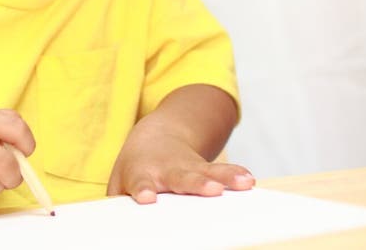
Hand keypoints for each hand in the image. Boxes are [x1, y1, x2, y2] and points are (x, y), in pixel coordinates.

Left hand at [107, 110, 254, 202]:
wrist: (156, 134)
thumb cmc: (136, 169)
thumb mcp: (120, 184)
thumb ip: (119, 205)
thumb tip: (117, 231)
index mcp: (141, 174)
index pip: (140, 183)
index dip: (144, 189)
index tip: (148, 198)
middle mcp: (166, 170)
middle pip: (181, 178)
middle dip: (196, 184)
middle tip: (210, 189)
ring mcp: (188, 167)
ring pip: (206, 172)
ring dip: (223, 178)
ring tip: (241, 183)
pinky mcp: (204, 167)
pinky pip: (222, 171)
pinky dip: (235, 175)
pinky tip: (249, 180)